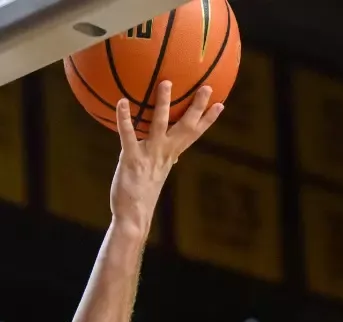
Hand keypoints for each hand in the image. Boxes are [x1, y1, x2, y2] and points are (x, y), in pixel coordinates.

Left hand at [111, 80, 224, 228]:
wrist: (133, 216)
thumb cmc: (142, 195)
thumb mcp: (157, 174)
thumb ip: (163, 161)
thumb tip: (173, 158)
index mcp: (171, 155)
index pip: (194, 134)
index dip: (208, 119)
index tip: (220, 104)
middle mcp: (164, 153)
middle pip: (186, 127)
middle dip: (197, 107)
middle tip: (207, 87)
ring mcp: (149, 155)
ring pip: (160, 125)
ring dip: (164, 103)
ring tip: (166, 83)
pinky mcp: (131, 159)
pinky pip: (128, 135)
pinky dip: (125, 118)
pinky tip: (122, 102)